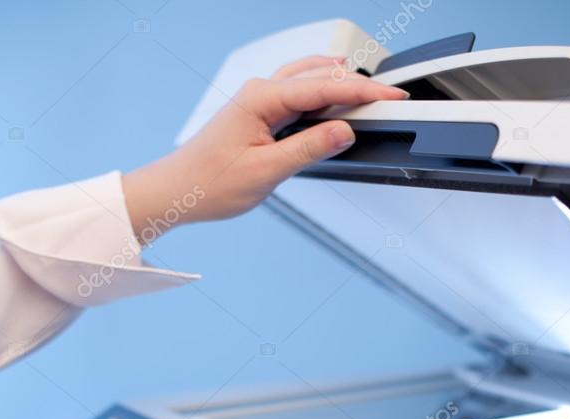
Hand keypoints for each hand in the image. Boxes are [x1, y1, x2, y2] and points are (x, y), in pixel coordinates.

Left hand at [122, 57, 407, 241]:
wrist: (177, 191)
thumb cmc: (209, 182)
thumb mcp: (265, 171)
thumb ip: (308, 148)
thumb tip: (342, 131)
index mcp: (262, 98)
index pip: (324, 88)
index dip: (363, 92)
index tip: (392, 97)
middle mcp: (260, 92)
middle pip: (320, 77)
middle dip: (358, 85)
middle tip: (389, 98)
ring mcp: (258, 100)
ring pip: (308, 80)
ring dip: (339, 85)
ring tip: (369, 94)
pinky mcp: (258, 113)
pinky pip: (296, 94)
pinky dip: (320, 93)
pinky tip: (332, 99)